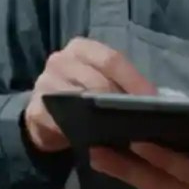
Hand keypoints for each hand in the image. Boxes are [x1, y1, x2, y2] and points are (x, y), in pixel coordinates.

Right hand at [23, 38, 156, 152]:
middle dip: (122, 101)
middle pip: (98, 80)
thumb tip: (151, 98)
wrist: (46, 113)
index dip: (134, 80)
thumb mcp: (99, 78)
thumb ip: (118, 82)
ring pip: (80, 100)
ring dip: (104, 117)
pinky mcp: (35, 109)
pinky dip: (80, 130)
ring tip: (124, 130)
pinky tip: (96, 141)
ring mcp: (44, 83)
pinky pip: (61, 121)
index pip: (111, 59)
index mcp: (81, 48)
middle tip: (142, 119)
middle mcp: (60, 60)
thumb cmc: (81, 91)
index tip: (153, 100)